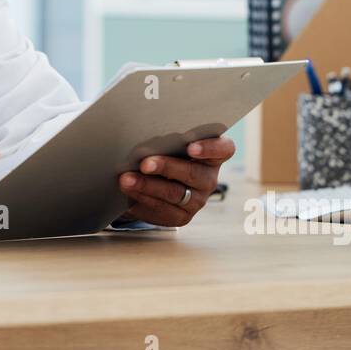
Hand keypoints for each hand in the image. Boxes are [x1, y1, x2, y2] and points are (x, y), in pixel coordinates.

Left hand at [117, 135, 234, 226]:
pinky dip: (143, 199)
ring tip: (126, 179)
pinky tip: (129, 192)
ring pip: (175, 193)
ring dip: (147, 186)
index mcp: (213, 155)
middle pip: (194, 173)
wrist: (155, 179)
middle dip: (166, 167)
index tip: (191, 146)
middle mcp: (209, 179)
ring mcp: (197, 200)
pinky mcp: (182, 217)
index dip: (210, 148)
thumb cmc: (165, 152)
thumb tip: (142, 132)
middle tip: (144, 163)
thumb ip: (166, 138)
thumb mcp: (169, 142)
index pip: (224, 149)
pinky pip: (163, 210)